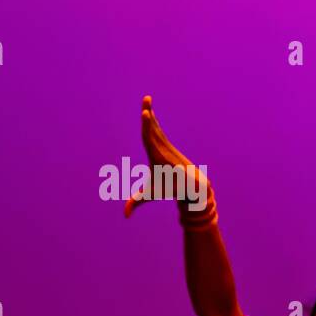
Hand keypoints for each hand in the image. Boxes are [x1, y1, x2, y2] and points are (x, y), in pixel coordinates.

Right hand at [125, 95, 209, 217]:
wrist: (190, 185)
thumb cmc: (169, 189)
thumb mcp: (151, 194)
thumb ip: (136, 203)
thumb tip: (125, 215)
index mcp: (157, 156)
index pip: (149, 139)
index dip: (146, 126)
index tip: (146, 114)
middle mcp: (162, 148)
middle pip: (153, 128)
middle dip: (149, 115)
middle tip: (146, 100)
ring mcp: (166, 145)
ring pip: (156, 127)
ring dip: (150, 113)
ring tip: (147, 99)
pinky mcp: (167, 145)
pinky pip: (158, 130)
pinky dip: (153, 121)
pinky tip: (149, 112)